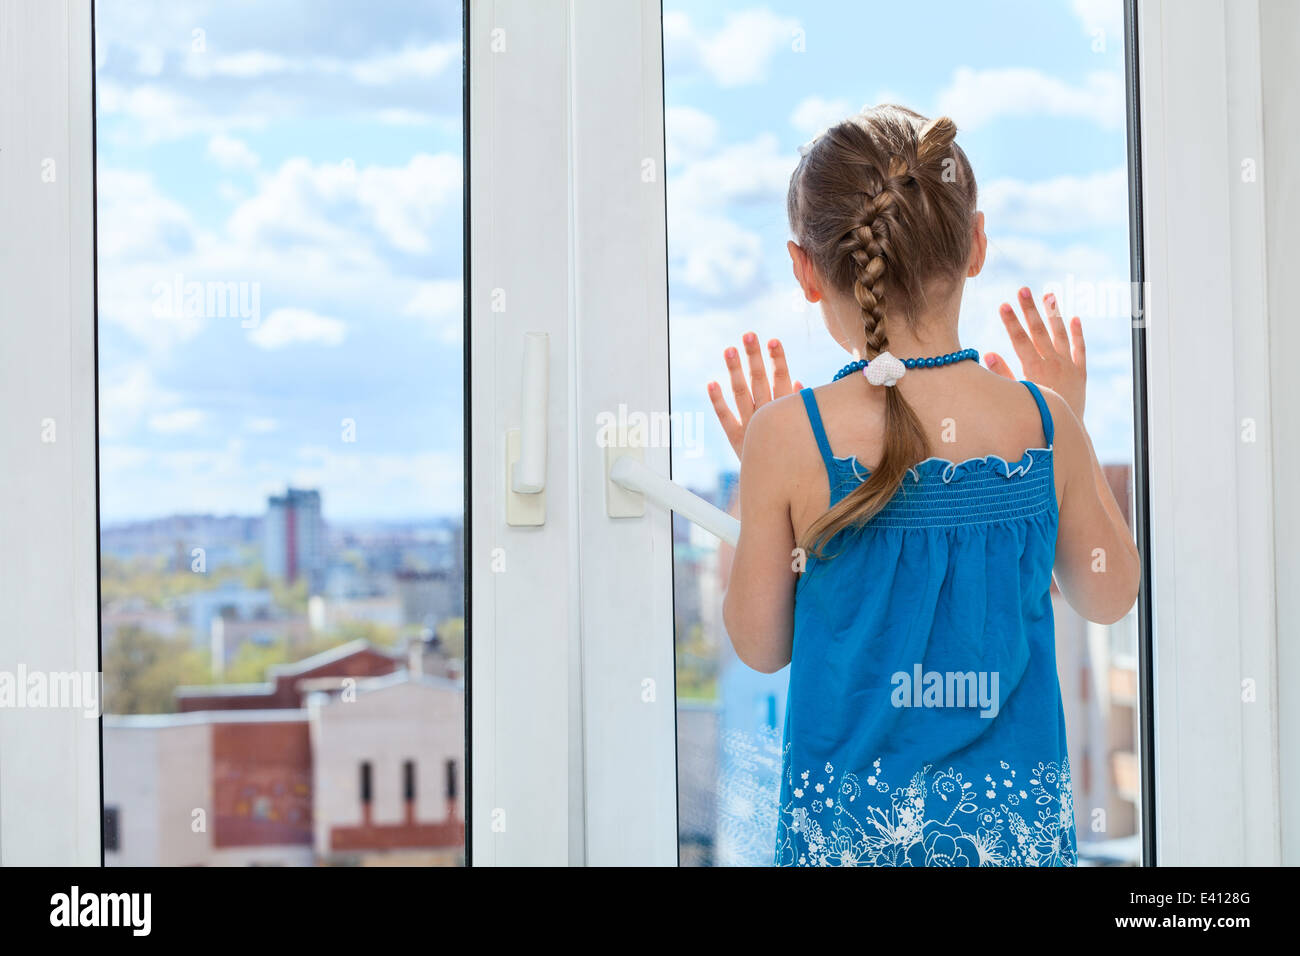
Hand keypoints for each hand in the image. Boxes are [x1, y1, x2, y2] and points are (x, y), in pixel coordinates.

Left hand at [707, 333, 802, 460]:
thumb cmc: (795, 452)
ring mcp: (750, 426)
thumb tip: (799, 384)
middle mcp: (767, 415)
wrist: (780, 487)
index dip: (777, 360)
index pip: (782, 379)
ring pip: (741, 394)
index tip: (773, 340)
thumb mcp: (803, 429)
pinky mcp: (736, 439)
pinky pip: (725, 417)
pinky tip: (711, 383)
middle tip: (748, 334)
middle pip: (760, 381)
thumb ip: (798, 407)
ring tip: (729, 349)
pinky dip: (718, 401)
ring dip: (735, 371)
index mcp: (785, 411)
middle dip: (754, 357)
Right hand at [986, 286, 1086, 418]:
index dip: (1011, 322)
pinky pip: (1079, 349)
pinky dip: (1078, 334)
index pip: (1020, 339)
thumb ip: (1003, 375)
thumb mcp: (1016, 396)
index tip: (1002, 304)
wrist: (1064, 432)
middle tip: (1023, 289)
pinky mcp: (1080, 372)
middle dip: (1029, 309)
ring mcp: (1068, 366)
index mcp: (1034, 369)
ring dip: (1054, 313)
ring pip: (1060, 334)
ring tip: (1049, 294)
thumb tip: (988, 353)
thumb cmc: (1035, 416)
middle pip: (1039, 331)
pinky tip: (1075, 318)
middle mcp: (1052, 363)